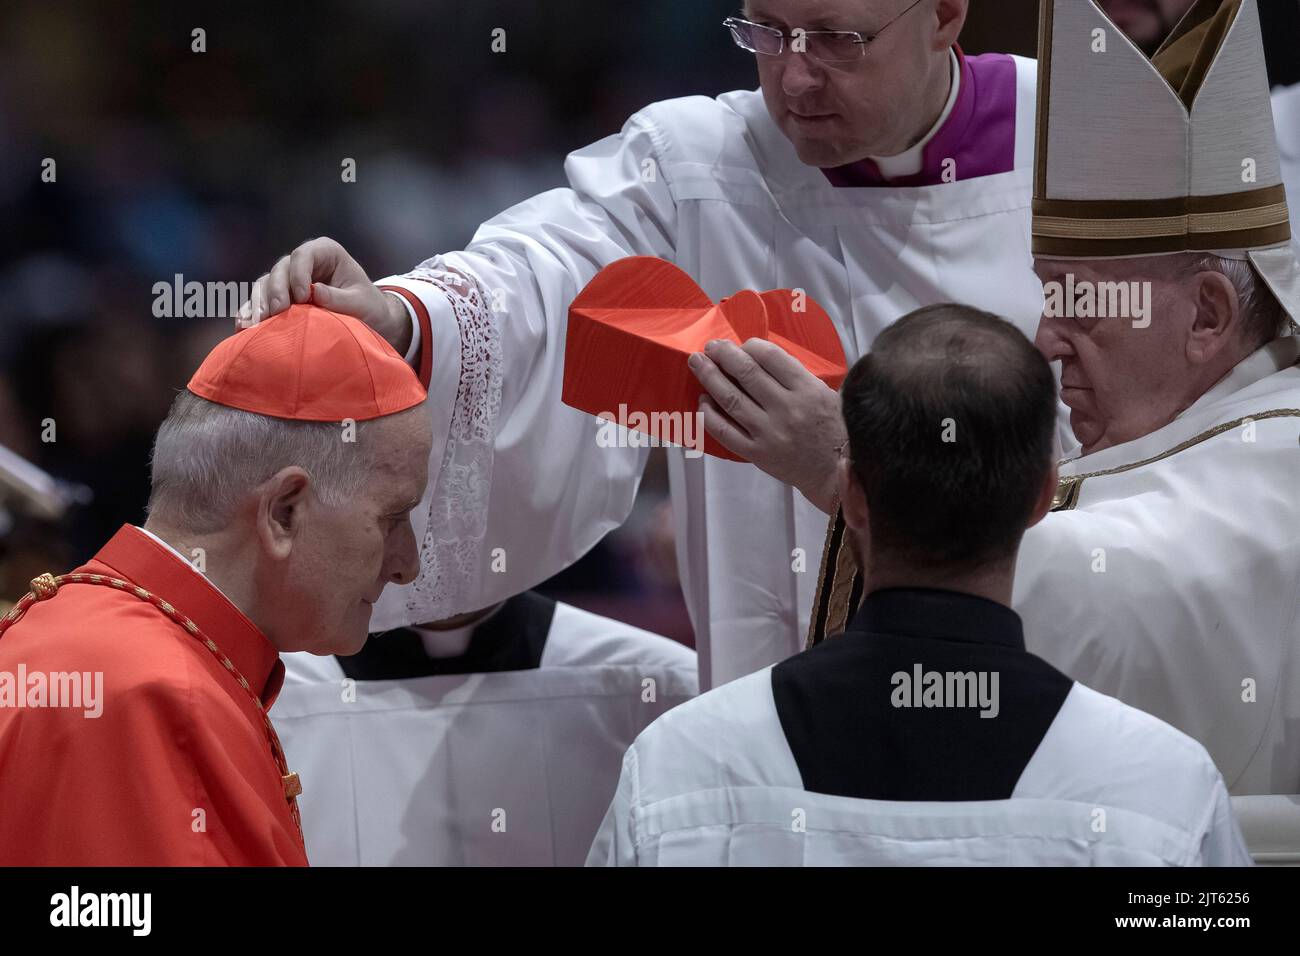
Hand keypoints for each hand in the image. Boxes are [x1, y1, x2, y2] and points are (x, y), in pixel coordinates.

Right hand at [237, 237, 410, 353]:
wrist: (369, 321)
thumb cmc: (369, 308)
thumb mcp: (361, 303)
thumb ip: (339, 298)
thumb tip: (314, 292)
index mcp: (326, 252)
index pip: (305, 254)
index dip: (299, 273)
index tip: (303, 296)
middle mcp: (303, 262)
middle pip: (281, 269)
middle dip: (276, 290)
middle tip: (278, 312)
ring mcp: (289, 279)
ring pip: (266, 284)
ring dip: (260, 302)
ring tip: (258, 321)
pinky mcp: (280, 297)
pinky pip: (261, 302)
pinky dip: (253, 313)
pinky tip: (245, 326)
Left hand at [688, 338, 844, 513]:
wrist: (835, 469)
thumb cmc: (831, 428)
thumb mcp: (825, 394)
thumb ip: (796, 375)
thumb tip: (759, 356)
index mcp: (807, 389)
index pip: (770, 356)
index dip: (749, 345)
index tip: (741, 345)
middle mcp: (787, 409)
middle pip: (746, 373)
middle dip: (723, 355)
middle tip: (711, 346)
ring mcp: (769, 432)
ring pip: (731, 399)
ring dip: (709, 378)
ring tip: (697, 363)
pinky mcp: (757, 453)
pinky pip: (725, 431)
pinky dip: (709, 415)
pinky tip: (703, 402)